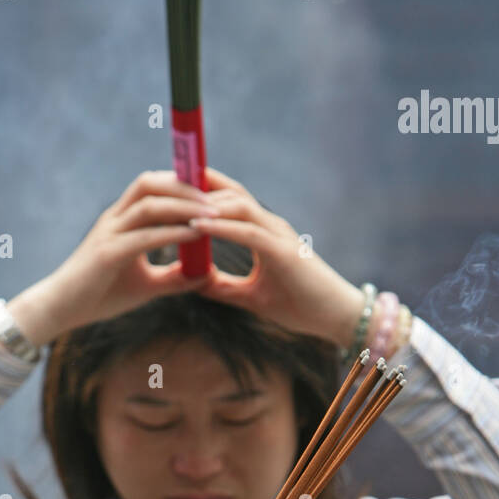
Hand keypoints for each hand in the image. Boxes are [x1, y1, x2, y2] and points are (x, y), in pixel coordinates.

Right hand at [0, 171, 220, 348]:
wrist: (60, 311)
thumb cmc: (99, 296)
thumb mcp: (145, 287)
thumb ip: (174, 278)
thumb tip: (206, 275)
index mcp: (122, 221)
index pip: (153, 187)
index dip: (182, 184)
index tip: (213, 192)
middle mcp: (115, 219)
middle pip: (152, 183)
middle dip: (186, 185)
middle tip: (219, 196)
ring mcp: (109, 233)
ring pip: (150, 204)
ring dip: (184, 204)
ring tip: (213, 212)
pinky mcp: (107, 253)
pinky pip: (145, 235)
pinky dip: (172, 232)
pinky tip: (195, 235)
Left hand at [183, 165, 364, 348]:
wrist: (335, 318)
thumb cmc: (301, 306)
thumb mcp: (253, 297)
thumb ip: (225, 288)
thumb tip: (197, 283)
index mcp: (263, 232)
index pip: (229, 200)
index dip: (201, 190)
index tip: (170, 188)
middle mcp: (270, 225)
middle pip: (230, 192)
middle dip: (198, 184)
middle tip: (163, 180)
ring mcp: (278, 235)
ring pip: (237, 205)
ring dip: (204, 201)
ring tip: (173, 197)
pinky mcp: (282, 252)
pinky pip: (247, 231)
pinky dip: (221, 226)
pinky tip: (197, 224)